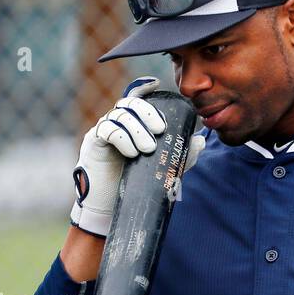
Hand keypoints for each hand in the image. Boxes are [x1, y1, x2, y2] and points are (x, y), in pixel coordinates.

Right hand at [70, 76, 205, 236]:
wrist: (110, 208)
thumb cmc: (134, 185)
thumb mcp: (162, 167)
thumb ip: (180, 154)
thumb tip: (200, 141)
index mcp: (131, 124)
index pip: (136, 99)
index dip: (144, 89)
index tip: (157, 85)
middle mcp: (116, 123)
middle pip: (129, 103)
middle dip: (147, 113)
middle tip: (160, 130)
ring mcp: (103, 131)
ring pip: (119, 115)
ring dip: (136, 129)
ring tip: (147, 149)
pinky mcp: (93, 143)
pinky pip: (106, 130)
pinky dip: (121, 138)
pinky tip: (131, 152)